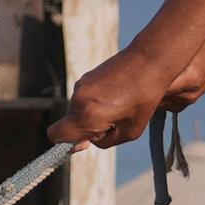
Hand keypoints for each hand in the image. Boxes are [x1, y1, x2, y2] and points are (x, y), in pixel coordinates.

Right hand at [52, 42, 204, 148]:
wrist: (149, 61)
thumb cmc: (144, 98)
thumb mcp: (130, 131)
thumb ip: (104, 142)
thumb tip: (88, 140)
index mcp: (88, 115)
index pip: (55, 135)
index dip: (65, 144)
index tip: (85, 142)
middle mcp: (78, 99)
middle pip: (71, 124)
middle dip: (88, 129)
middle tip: (115, 122)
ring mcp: (80, 85)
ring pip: (78, 111)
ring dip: (93, 115)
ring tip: (119, 106)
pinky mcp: (85, 77)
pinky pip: (84, 98)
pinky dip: (96, 103)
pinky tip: (117, 96)